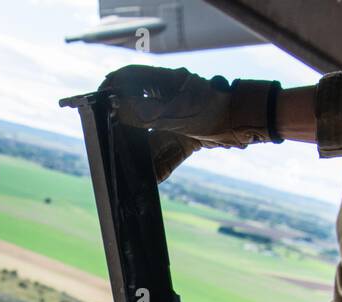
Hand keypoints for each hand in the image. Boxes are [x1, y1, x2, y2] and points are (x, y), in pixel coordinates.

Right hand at [100, 65, 278, 180]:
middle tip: (110, 146)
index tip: (97, 106)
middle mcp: (166, 101)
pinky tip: (151, 181)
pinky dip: (159, 167)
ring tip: (129, 170)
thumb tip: (116, 110)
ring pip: (149, 139)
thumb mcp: (175, 113)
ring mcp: (175, 120)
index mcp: (163, 84)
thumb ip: (145, 113)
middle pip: (135, 115)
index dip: (110, 90)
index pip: (128, 79)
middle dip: (124, 133)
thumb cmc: (213, 110)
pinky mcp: (184, 138)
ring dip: (142, 156)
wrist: (244, 124)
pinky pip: (165, 154)